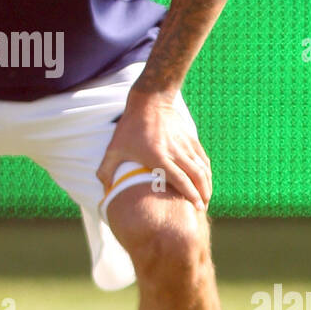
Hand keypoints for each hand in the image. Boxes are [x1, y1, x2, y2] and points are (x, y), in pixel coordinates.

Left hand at [95, 89, 211, 210]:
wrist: (150, 101)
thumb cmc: (130, 126)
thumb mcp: (114, 148)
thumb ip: (106, 169)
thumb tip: (103, 189)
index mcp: (158, 156)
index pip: (180, 179)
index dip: (190, 195)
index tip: (196, 207)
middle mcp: (176, 152)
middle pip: (197, 176)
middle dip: (203, 194)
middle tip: (202, 208)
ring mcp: (185, 145)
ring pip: (203, 168)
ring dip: (207, 185)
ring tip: (206, 198)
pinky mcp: (191, 139)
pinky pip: (203, 158)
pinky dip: (206, 171)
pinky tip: (206, 180)